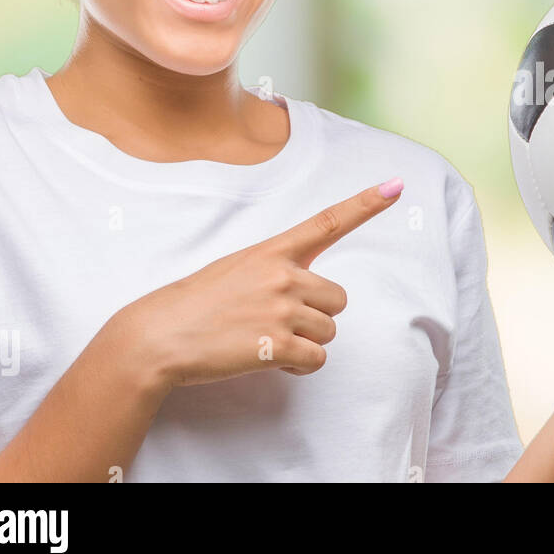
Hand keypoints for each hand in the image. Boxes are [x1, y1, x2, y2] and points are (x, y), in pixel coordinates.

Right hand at [109, 178, 403, 390]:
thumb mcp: (236, 269)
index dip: (366, 204)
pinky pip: (316, 359)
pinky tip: (270, 361)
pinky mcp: (276, 344)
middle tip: (277, 323)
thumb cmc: (195, 304)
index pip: (328, 222)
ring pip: (329, 331)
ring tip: (266, 340)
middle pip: (338, 299)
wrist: (157, 337)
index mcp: (273, 251)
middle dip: (316, 316)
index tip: (397, 185)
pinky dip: (298, 368)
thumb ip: (276, 270)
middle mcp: (283, 274)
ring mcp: (281, 309)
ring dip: (306, 343)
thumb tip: (307, 291)